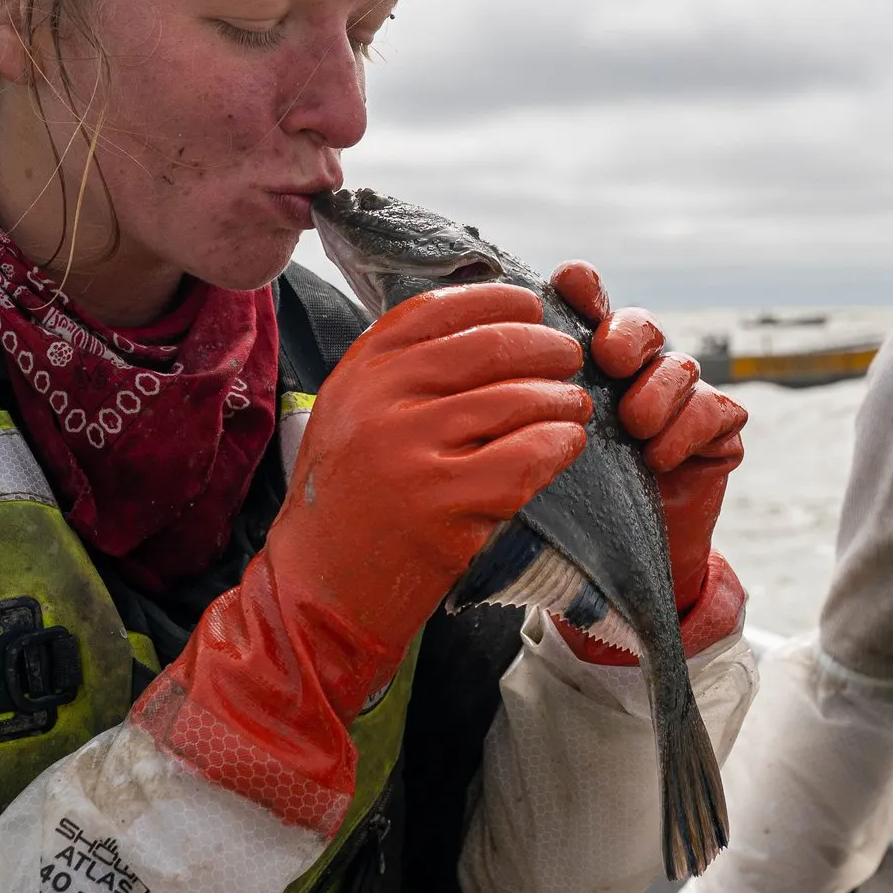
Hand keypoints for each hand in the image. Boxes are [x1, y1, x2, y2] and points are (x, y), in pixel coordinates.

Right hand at [279, 283, 590, 663]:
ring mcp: (409, 452)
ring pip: (515, 400)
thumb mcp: (352, 418)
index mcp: (359, 374)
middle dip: (544, 346)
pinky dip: (558, 443)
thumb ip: (400, 373)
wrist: (316, 591)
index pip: (439, 311)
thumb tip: (484, 326)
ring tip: (576, 406)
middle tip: (570, 356)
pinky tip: (567, 444)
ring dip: (560, 398)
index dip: (496, 300)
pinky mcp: (441, 504)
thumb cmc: (346, 504)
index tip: (533, 305)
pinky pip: (524, 456)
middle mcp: (379, 403)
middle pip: (487, 347)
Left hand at [552, 261, 747, 610]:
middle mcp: (636, 372)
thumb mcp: (535, 454)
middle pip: (640, 325)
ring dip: (657, 391)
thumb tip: (480, 375)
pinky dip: (689, 429)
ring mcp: (680, 398)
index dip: (583, 288)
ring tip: (634, 426)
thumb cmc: (566, 504)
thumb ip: (522, 410)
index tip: (570, 286)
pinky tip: (659, 457)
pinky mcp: (718, 429)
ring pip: (681, 366)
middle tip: (610, 359)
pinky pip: (717, 408)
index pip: (588, 303)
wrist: (615, 568)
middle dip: (627, 334)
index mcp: (586, 363)